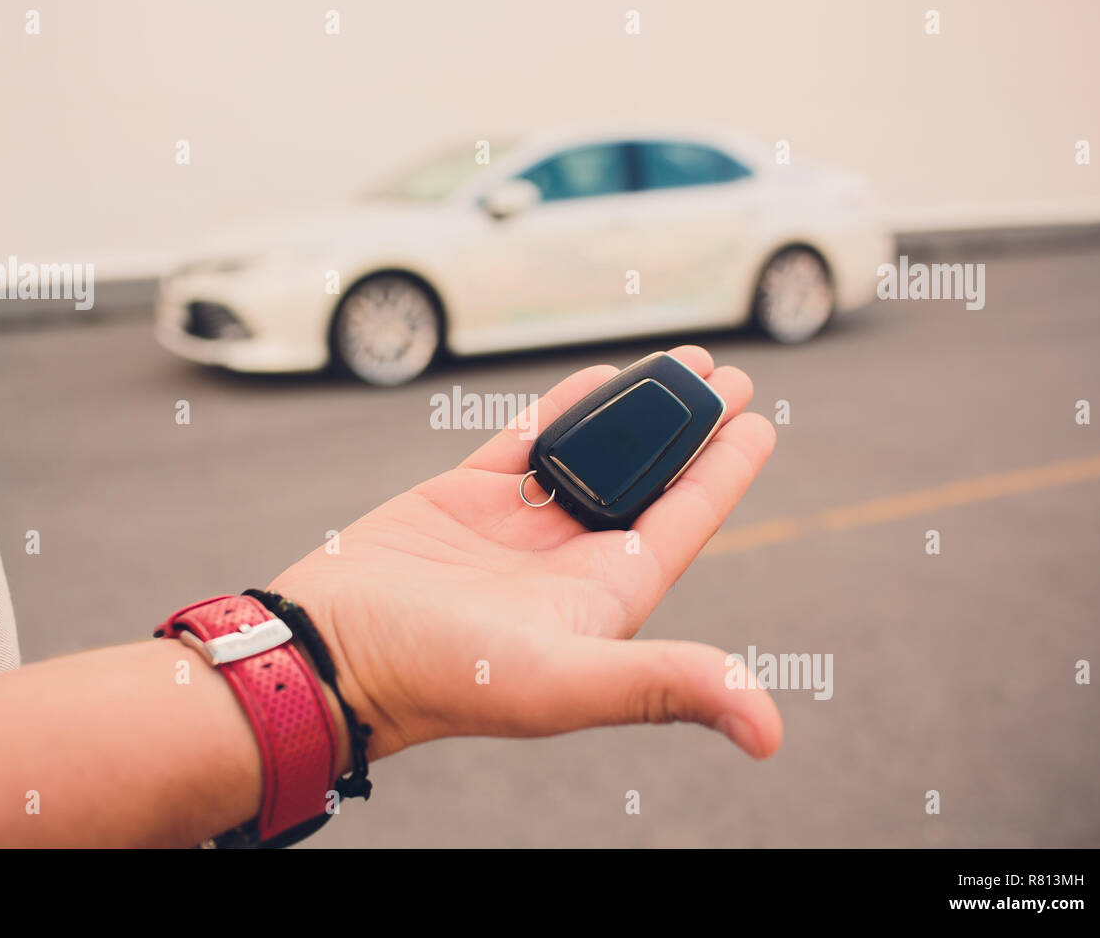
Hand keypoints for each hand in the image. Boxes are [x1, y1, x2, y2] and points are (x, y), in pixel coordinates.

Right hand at [271, 345, 781, 764]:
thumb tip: (769, 734)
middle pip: (648, 479)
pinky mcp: (465, 498)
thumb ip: (660, 686)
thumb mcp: (561, 681)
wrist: (330, 651)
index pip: (683, 521)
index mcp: (602, 596)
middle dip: (691, 428)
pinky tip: (595, 379)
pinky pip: (527, 439)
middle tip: (726, 375)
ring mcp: (516, 526)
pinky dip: (563, 407)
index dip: (724, 472)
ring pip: (593, 452)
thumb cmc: (438, 677)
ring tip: (675, 364)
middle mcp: (567, 559)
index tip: (759, 422)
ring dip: (634, 411)